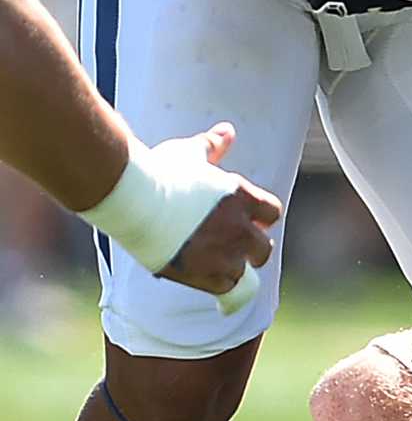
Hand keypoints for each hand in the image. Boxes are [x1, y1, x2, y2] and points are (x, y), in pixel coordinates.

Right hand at [158, 123, 280, 312]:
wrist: (130, 198)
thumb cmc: (158, 171)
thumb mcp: (190, 153)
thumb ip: (212, 146)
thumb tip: (227, 130)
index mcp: (242, 197)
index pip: (272, 213)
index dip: (260, 218)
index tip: (247, 219)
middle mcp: (239, 228)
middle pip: (262, 249)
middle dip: (250, 248)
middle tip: (231, 246)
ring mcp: (222, 254)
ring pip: (244, 273)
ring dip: (234, 270)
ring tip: (217, 267)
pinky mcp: (201, 274)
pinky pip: (225, 290)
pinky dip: (219, 288)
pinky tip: (208, 282)